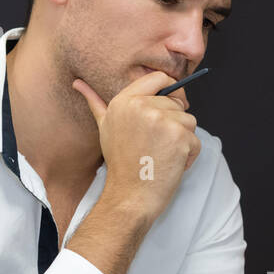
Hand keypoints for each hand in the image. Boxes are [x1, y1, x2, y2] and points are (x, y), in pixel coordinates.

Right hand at [72, 69, 199, 221]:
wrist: (130, 196)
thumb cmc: (121, 164)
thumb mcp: (105, 127)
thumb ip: (95, 102)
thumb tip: (78, 83)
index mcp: (125, 100)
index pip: (158, 77)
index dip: (170, 89)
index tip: (170, 104)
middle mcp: (142, 106)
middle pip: (177, 102)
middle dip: (174, 124)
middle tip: (156, 145)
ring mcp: (162, 120)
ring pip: (189, 121)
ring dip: (182, 140)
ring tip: (162, 155)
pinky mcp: (180, 136)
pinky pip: (196, 140)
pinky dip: (189, 155)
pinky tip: (170, 164)